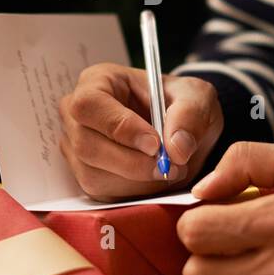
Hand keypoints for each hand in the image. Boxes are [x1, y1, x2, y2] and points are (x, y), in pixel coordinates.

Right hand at [59, 63, 222, 201]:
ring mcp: (76, 147)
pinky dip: (133, 192)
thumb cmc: (181, 105)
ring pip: (92, 174)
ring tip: (168, 171)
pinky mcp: (86, 175)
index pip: (90, 104)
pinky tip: (154, 180)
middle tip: (169, 167)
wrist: (181, 133)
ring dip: (136, 181)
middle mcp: (77, 114)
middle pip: (86, 144)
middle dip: (132, 162)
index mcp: (97, 81)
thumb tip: (176, 149)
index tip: (155, 144)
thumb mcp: (196, 96)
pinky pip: (101, 193)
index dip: (120, 127)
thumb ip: (190, 114)